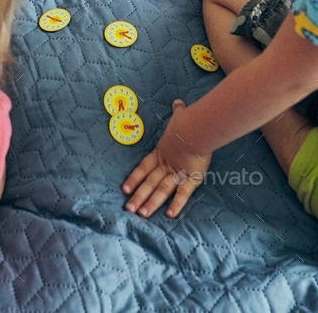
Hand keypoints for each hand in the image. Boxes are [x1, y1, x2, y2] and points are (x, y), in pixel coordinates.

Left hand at [122, 100, 211, 218]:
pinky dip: (177, 204)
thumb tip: (178, 103)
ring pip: (162, 191)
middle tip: (129, 209)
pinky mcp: (190, 179)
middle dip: (139, 196)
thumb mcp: (179, 116)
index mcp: (161, 151)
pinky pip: (182, 194)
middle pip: (150, 183)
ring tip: (142, 215)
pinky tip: (170, 215)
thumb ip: (178, 111)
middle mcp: (166, 164)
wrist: (193, 130)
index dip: (134, 178)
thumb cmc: (185, 123)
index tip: (125, 189)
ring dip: (152, 203)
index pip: (144, 167)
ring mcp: (177, 173)